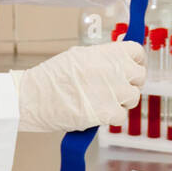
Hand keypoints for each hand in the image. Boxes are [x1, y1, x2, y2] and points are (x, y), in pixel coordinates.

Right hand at [13, 41, 143, 131]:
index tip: (130, 68)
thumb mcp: (78, 56)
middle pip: (139, 76)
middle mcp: (114, 69)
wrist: (32, 97)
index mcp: (107, 52)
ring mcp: (113, 91)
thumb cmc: (50, 78)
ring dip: (121, 102)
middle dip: (129, 83)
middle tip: (114, 89)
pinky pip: (121, 116)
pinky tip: (95, 113)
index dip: (135, 61)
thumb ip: (103, 57)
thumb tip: (120, 58)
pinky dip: (110, 118)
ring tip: (101, 102)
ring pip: (133, 97)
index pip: (137, 52)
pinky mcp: (107, 112)